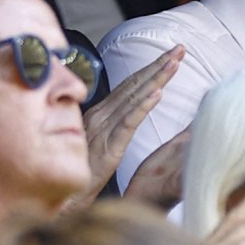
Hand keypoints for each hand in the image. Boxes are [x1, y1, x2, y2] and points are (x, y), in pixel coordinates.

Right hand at [68, 45, 182, 207]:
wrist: (63, 196)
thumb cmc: (80, 172)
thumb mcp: (95, 142)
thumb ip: (106, 126)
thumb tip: (120, 115)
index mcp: (100, 113)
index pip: (129, 85)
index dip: (150, 68)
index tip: (170, 55)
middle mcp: (101, 115)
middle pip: (134, 84)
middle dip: (159, 64)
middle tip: (180, 48)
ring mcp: (104, 128)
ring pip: (134, 98)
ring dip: (156, 78)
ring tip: (175, 62)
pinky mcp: (109, 145)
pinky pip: (128, 122)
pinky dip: (143, 106)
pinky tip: (158, 94)